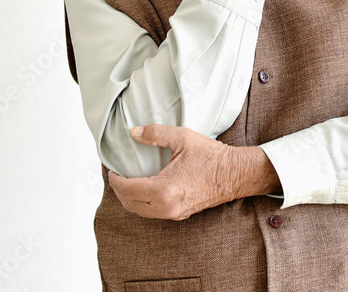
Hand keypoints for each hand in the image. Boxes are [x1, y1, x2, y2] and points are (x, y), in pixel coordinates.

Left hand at [107, 124, 280, 220]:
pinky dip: (143, 204)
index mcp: (163, 190)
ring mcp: (175, 213)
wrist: (236, 174)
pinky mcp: (182, 214)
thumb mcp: (181, 138)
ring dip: (130, 199)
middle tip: (116, 176)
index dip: (115, 180)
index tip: (112, 170)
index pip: (127, 190)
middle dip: (119, 191)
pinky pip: (154, 213)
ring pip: (141, 212)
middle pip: (130, 205)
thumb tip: (133, 133)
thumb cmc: (211, 156)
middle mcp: (167, 206)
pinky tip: (144, 189)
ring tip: (127, 182)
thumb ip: (154, 133)